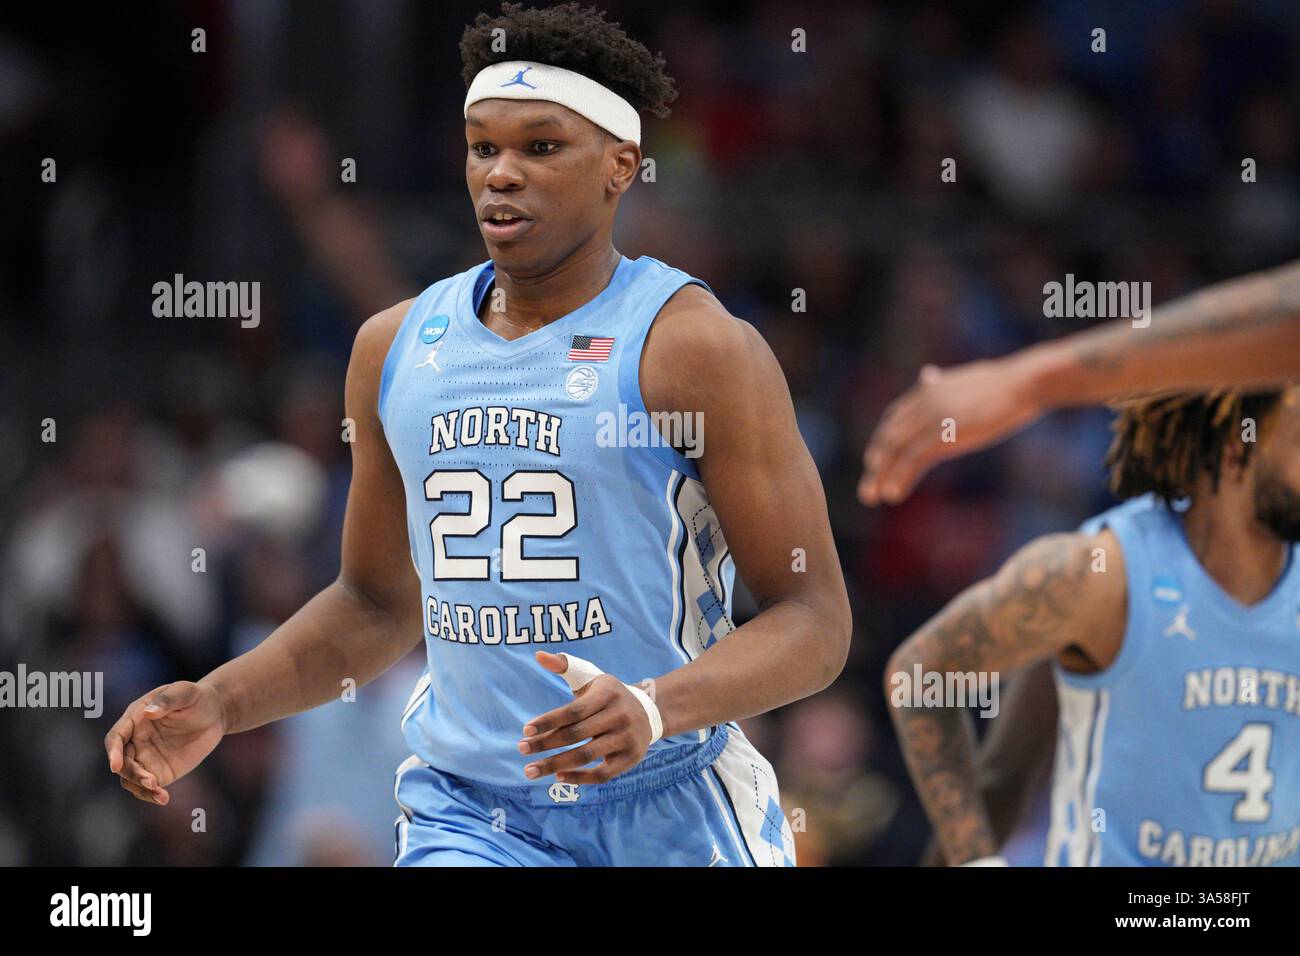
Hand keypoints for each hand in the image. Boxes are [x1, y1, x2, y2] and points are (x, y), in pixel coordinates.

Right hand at [104, 681, 226, 804]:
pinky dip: (151, 795)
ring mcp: (145, 757)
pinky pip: (148, 787)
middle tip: (151, 781)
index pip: (115, 737)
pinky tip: (163, 798)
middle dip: (132, 774)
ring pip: (131, 778)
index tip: (115, 766)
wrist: (215, 713)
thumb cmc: (196, 697)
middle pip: (121, 762)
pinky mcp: (159, 771)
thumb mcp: (185, 692)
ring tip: (160, 794)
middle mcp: (135, 740)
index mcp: (134, 718)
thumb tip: (149, 713)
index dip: (112, 752)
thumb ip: (168, 699)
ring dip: (140, 788)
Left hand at [517, 651, 653, 783]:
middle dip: (545, 744)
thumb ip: (564, 665)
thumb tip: (539, 656)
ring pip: (586, 755)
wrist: (650, 712)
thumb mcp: (591, 676)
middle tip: (521, 749)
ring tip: (531, 770)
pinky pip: (602, 774)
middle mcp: (619, 716)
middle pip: (576, 734)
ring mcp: (626, 739)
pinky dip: (579, 777)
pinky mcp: (631, 758)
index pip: (573, 711)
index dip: (548, 721)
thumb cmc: (609, 695)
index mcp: (607, 694)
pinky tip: (558, 776)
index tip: (525, 730)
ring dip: (555, 765)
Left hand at [858, 358, 1043, 505]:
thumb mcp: (964, 379)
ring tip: (872, 498)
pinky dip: (900, 478)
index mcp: (927, 389)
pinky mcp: (944, 432)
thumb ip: (941, 384)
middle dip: (876, 465)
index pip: (894, 418)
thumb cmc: (1003, 383)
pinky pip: (913, 459)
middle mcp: (923, 401)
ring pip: (896, 450)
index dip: (882, 442)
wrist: (1024, 383)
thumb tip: (926, 374)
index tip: (874, 463)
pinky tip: (893, 494)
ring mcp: (932, 417)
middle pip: (889, 437)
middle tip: (866, 490)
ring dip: (881, 477)